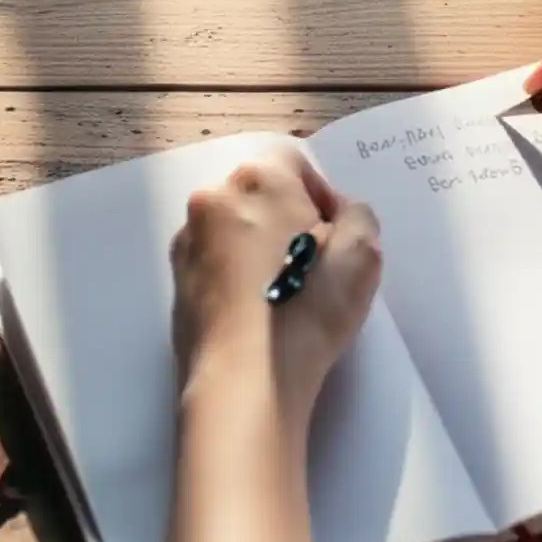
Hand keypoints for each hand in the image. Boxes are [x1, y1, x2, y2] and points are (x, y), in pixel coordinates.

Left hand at [170, 145, 381, 423]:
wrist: (245, 379)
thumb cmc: (306, 309)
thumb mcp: (364, 251)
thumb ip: (357, 213)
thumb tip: (332, 215)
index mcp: (257, 179)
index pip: (296, 162)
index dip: (322, 197)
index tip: (334, 238)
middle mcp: (213, 199)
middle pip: (262, 195)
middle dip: (290, 222)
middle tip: (314, 269)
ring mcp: (188, 240)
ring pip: (237, 229)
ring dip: (262, 249)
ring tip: (285, 296)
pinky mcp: (177, 280)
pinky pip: (218, 263)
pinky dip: (239, 277)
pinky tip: (260, 312)